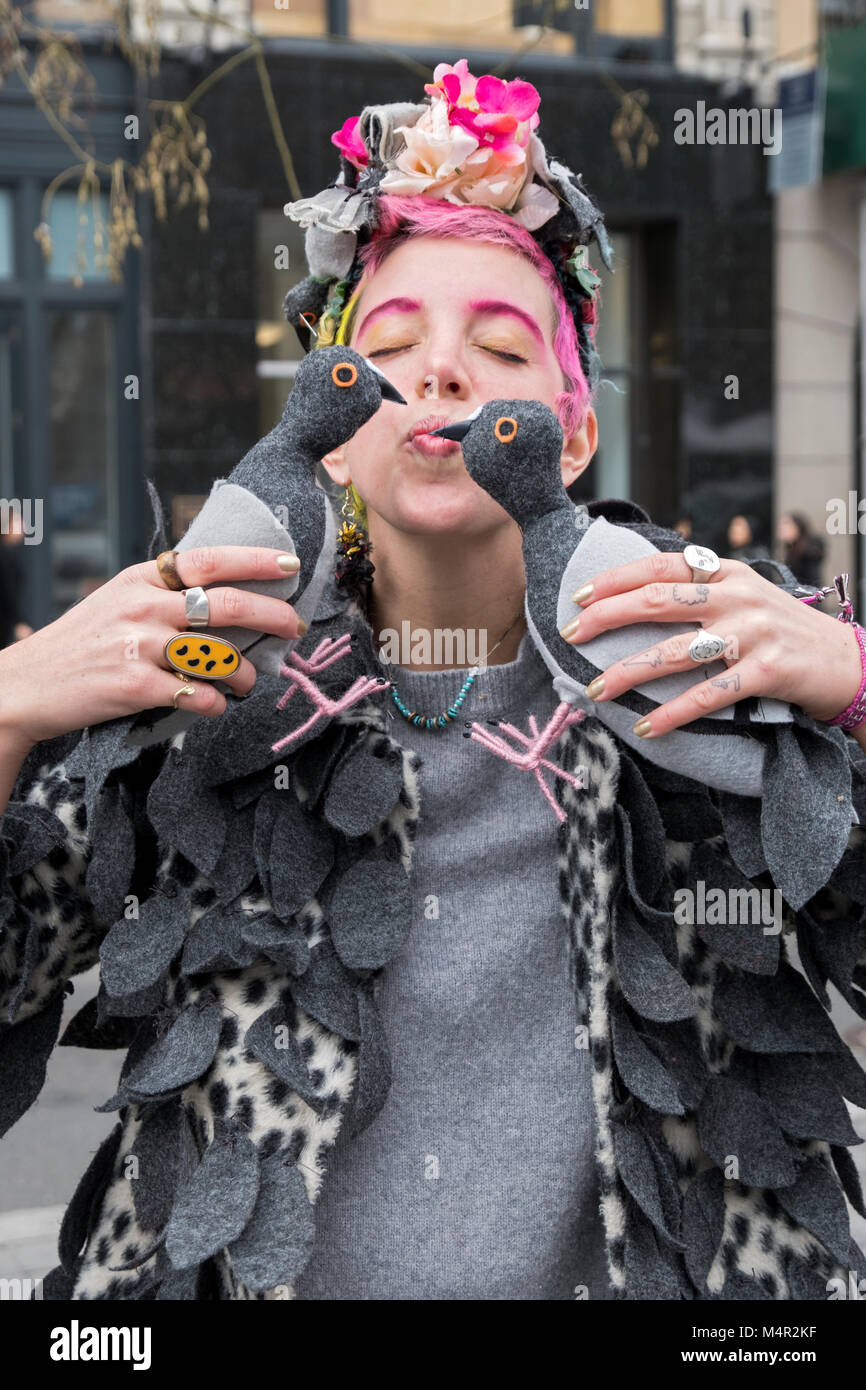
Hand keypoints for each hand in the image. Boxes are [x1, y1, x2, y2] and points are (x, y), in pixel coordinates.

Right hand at [0, 546, 304, 749]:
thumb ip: (163, 594)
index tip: (289, 563)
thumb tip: (224, 594)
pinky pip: (197, 695)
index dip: (254, 560)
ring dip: (244, 673)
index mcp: (141, 580)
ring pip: (219, 656)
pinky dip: (215, 704)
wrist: (26, 685)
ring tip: (247, 682)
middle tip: (295, 627)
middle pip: (225, 604)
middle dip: (272, 615)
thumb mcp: (116, 601)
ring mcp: (139, 647)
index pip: (208, 559)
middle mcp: (143, 607)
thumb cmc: (80, 645)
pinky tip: (213, 705)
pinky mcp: (135, 687)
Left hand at [558, 551, 862, 737]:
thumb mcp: (746, 596)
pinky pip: (709, 694)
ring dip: (627, 672)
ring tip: (594, 689)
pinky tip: (645, 727)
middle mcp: (737, 596)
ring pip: (675, 651)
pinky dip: (672, 714)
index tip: (578, 596)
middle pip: (658, 600)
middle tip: (569, 634)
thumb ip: (702, 591)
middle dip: (607, 617)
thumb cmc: (785, 632)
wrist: (848, 661)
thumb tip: (637, 597)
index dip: (616, 579)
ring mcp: (753, 632)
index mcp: (727, 573)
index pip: (662, 565)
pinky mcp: (767, 670)